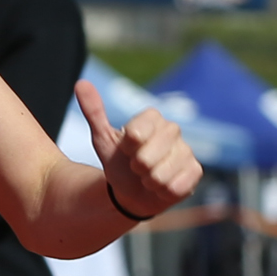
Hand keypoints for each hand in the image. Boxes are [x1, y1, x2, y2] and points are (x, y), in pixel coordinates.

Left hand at [76, 80, 200, 219]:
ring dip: (148, 182)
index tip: (126, 149)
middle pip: (146, 157)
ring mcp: (186, 150)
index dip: (126, 147)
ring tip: (148, 177)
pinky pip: (175, 186)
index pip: (135, 133)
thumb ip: (94, 111)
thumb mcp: (103, 139)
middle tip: (137, 166)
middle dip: (136, 168)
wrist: (133, 192)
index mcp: (152, 117)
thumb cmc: (119, 163)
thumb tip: (81, 83)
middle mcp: (173, 130)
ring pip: (159, 175)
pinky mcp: (196, 171)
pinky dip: (162, 192)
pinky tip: (162, 187)